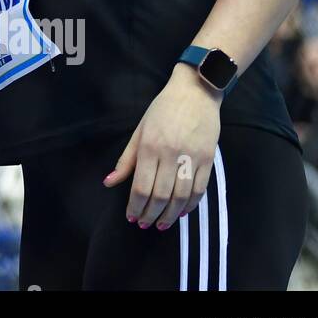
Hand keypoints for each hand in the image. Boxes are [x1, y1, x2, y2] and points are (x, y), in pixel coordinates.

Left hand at [103, 63, 221, 228]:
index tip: (131, 217)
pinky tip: (181, 213)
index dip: (135, 206)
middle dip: (151, 214)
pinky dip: (190, 205)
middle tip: (144, 224)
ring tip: (161, 224)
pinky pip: (200, 189)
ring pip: (181, 196)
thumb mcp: (139, 130)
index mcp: (150, 146)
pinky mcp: (208, 159)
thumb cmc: (162, 110)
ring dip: (170, 215)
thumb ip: (126, 160)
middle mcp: (170, 154)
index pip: (141, 186)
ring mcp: (192, 158)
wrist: (195, 93)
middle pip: (161, 195)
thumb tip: (109, 183)